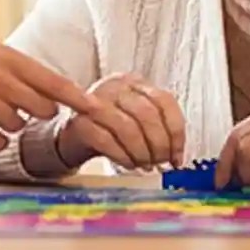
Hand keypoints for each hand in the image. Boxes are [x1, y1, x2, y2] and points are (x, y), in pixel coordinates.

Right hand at [0, 41, 97, 150]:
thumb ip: (15, 68)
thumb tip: (51, 87)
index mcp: (5, 57)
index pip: (54, 82)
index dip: (80, 99)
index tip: (101, 110)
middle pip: (42, 109)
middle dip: (34, 111)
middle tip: (11, 102)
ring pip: (18, 126)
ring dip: (7, 123)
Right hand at [55, 73, 185, 170]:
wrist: (72, 138)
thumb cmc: (110, 131)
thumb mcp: (137, 124)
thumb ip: (158, 131)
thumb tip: (176, 156)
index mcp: (134, 83)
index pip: (163, 101)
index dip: (175, 131)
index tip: (177, 155)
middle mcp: (115, 87)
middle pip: (147, 113)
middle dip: (159, 144)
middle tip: (161, 162)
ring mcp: (94, 102)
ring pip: (127, 126)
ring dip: (141, 152)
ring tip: (145, 166)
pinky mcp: (80, 122)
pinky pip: (106, 140)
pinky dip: (123, 157)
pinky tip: (129, 165)